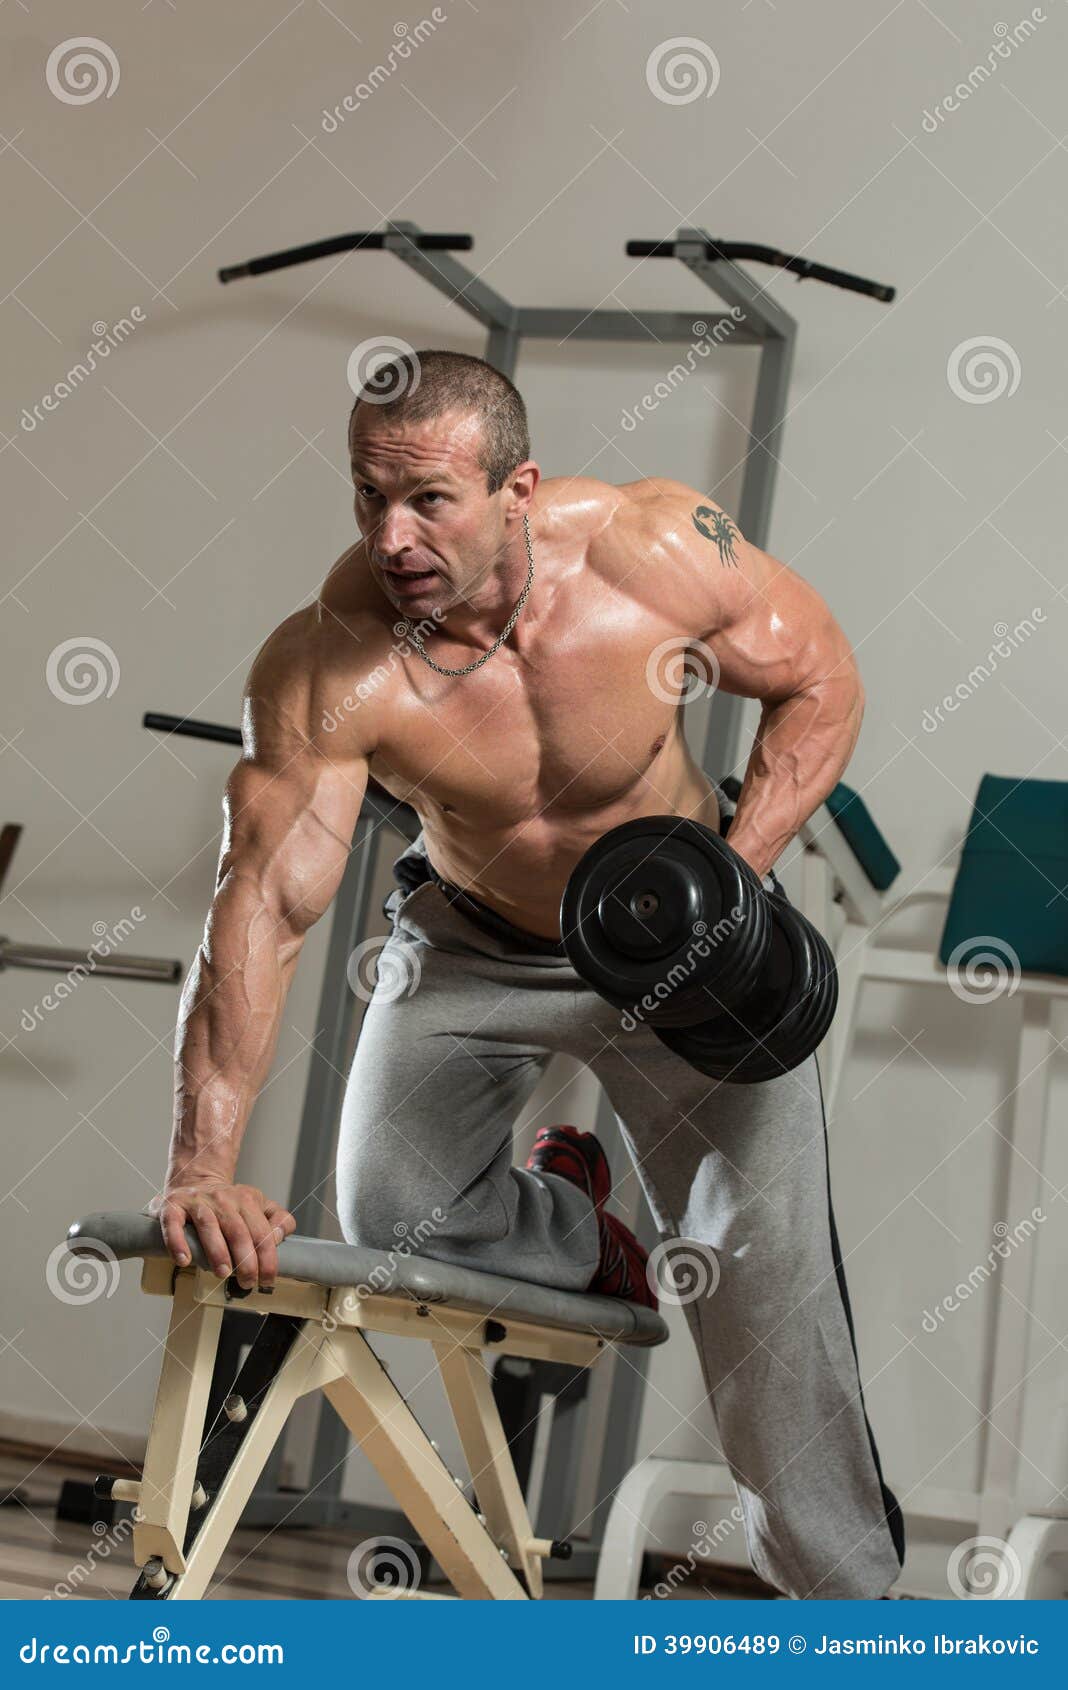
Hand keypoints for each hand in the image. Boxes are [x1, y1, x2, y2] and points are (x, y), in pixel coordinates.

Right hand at [146, 1178, 296, 1289]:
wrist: (194, 1178)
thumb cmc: (228, 1203)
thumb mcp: (259, 1205)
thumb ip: (278, 1220)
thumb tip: (279, 1237)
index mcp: (246, 1200)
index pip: (261, 1232)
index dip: (267, 1258)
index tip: (266, 1279)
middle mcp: (222, 1198)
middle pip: (237, 1231)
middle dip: (245, 1261)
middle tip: (246, 1282)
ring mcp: (196, 1201)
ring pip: (209, 1226)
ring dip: (217, 1252)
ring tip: (223, 1273)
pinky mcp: (172, 1206)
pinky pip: (173, 1224)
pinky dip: (178, 1242)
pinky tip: (184, 1260)